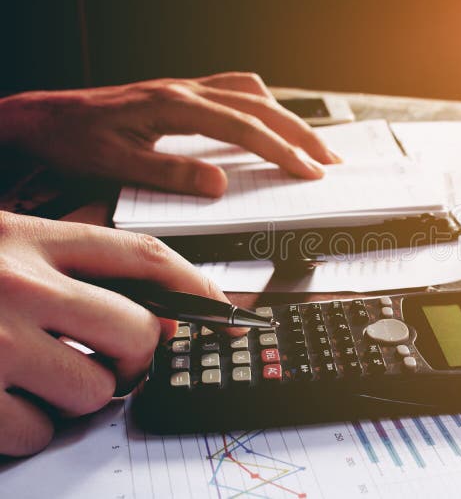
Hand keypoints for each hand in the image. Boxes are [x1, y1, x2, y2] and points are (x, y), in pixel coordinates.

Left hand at [0, 72, 340, 196]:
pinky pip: (234, 89)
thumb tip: (219, 183)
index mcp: (175, 106)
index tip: (310, 171)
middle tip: (330, 158)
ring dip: (287, 117)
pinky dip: (262, 105)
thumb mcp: (116, 163)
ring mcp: (185, 88)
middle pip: (260, 106)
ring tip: (311, 142)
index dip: (283, 151)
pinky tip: (269, 119)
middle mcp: (185, 90)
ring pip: (252, 93)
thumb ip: (170, 173)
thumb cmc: (75, 141)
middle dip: (301, 133)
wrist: (46, 118)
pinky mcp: (181, 93)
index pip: (245, 128)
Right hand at [0, 211, 243, 455]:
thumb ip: (72, 267)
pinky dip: (31, 427)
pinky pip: (41, 432)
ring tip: (36, 377)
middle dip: (134, 358)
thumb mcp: (3, 246)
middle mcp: (19, 285)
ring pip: (95, 391)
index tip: (226, 314)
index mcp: (29, 240)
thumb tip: (158, 319)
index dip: (196, 287)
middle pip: (137, 331)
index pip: (143, 256)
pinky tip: (6, 400)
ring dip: (76, 397)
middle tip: (107, 361)